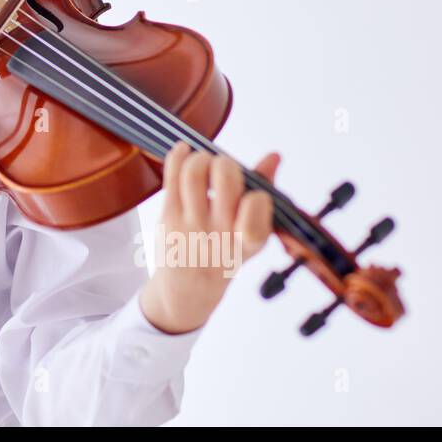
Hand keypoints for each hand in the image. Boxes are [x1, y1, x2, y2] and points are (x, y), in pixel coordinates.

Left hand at [138, 142, 278, 333]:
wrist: (187, 292)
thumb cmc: (224, 256)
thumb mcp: (251, 236)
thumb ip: (263, 195)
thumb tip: (274, 156)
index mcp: (248, 241)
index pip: (258, 204)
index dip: (256, 193)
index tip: (251, 195)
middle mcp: (219, 234)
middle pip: (225, 179)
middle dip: (227, 164)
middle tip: (223, 169)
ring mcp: (190, 225)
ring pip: (194, 173)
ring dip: (201, 158)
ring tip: (203, 163)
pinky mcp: (168, 217)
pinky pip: (171, 177)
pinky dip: (177, 155)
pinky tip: (183, 149)